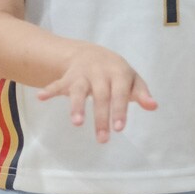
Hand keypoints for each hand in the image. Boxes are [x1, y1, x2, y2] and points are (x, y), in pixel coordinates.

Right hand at [38, 42, 156, 141]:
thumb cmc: (116, 73)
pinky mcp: (67, 78)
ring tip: (76, 123)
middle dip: (101, 117)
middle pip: (100, 95)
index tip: (119, 129)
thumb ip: (142, 93)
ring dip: (76, 106)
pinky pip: (57, 84)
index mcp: (118, 72)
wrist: (91, 53)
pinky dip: (49, 90)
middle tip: (102, 139)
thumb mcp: (131, 79)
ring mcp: (82, 74)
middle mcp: (99, 72)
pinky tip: (40, 98)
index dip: (120, 110)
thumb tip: (153, 106)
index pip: (120, 92)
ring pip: (78, 90)